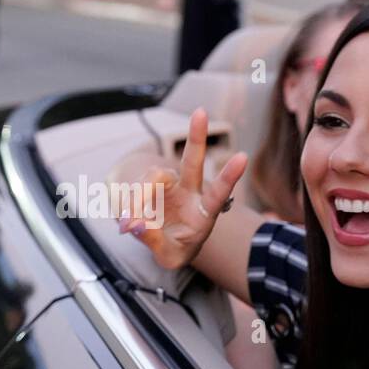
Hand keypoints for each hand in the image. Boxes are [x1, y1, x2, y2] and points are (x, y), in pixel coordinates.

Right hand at [115, 108, 246, 268]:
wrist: (162, 238)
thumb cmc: (175, 248)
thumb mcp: (169, 257)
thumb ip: (155, 241)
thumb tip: (133, 223)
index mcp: (204, 211)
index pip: (219, 194)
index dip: (229, 177)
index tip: (243, 157)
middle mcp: (189, 191)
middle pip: (192, 161)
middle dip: (196, 137)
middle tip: (201, 111)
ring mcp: (168, 184)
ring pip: (151, 179)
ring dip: (138, 201)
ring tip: (128, 226)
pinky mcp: (149, 182)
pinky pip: (135, 188)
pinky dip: (127, 205)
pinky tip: (126, 223)